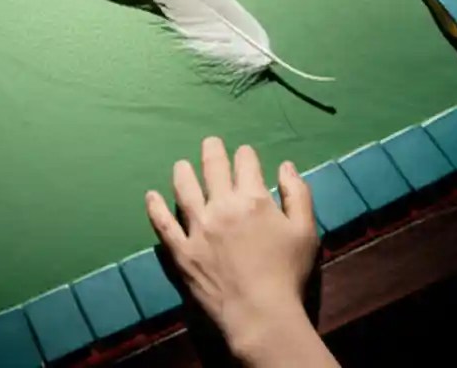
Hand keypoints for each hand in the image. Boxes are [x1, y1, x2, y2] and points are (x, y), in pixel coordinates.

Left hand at [146, 137, 320, 361]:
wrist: (260, 313)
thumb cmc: (287, 273)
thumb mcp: (305, 231)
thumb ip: (297, 195)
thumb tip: (285, 166)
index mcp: (252, 199)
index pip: (246, 164)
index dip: (246, 155)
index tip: (244, 153)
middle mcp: (221, 206)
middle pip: (213, 169)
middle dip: (213, 152)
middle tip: (210, 143)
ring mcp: (197, 228)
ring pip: (185, 190)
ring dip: (182, 173)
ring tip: (181, 165)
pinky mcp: (181, 251)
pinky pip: (163, 225)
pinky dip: (155, 208)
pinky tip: (151, 196)